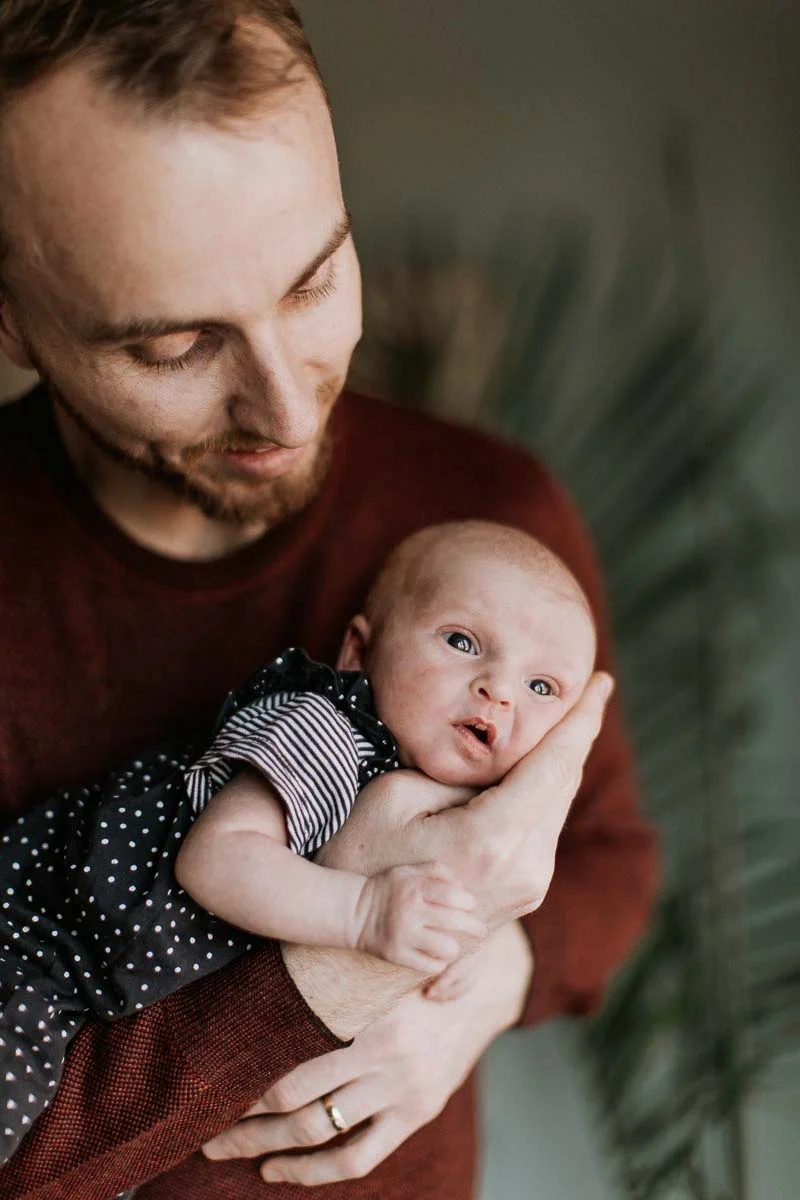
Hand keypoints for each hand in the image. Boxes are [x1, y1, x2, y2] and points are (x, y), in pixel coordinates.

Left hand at [203, 922, 532, 1185]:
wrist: (486, 987)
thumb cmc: (413, 963)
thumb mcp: (381, 953)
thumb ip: (338, 959)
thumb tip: (269, 952)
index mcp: (369, 1012)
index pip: (292, 1053)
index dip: (246, 1072)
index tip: (210, 1079)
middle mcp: (386, 1054)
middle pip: (295, 1099)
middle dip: (243, 1119)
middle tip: (203, 1128)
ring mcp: (402, 1089)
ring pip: (319, 1130)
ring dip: (264, 1146)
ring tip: (225, 1149)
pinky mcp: (416, 1114)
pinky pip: (358, 1155)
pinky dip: (314, 1172)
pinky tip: (277, 1171)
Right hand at [319, 673, 614, 929]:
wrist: (361, 951)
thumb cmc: (362, 865)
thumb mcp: (394, 797)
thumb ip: (455, 772)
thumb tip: (496, 761)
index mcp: (494, 838)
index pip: (554, 763)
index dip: (581, 717)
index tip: (601, 681)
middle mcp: (526, 867)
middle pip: (565, 781)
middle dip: (578, 731)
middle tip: (588, 689)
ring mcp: (530, 885)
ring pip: (559, 804)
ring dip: (562, 760)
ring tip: (566, 719)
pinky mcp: (525, 892)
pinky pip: (546, 826)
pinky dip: (548, 789)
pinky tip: (540, 766)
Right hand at [355, 862, 485, 972]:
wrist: (353, 912)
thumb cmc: (387, 889)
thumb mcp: (407, 871)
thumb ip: (435, 870)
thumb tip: (461, 885)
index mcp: (414, 888)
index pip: (453, 895)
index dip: (468, 902)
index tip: (470, 905)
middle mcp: (410, 911)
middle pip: (456, 921)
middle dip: (475, 927)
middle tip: (480, 930)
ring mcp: (403, 935)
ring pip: (447, 948)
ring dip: (455, 947)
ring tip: (454, 945)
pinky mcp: (397, 955)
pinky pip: (430, 965)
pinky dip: (439, 963)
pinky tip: (437, 957)